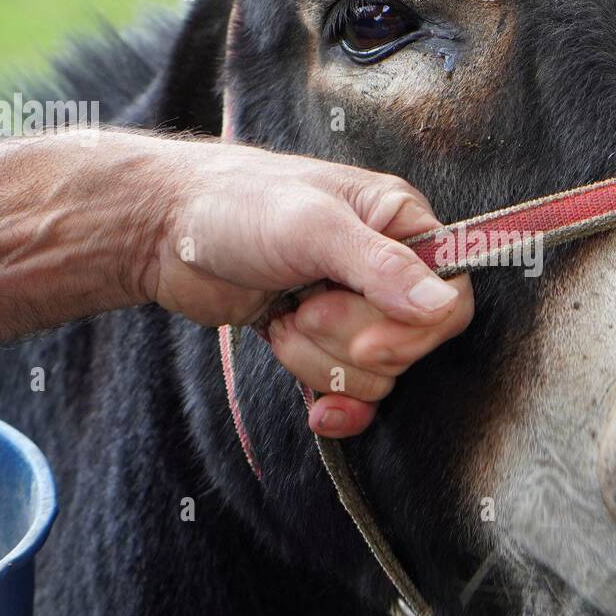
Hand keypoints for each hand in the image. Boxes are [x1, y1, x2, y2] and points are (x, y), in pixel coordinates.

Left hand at [147, 141, 473, 436]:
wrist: (163, 232)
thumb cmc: (236, 205)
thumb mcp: (312, 228)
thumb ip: (382, 266)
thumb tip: (444, 304)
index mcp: (399, 223)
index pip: (452, 297)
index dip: (414, 331)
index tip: (364, 342)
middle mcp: (387, 267)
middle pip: (413, 344)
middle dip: (349, 340)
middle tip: (304, 306)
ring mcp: (355, 309)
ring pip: (377, 374)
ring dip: (320, 360)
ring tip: (283, 317)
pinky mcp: (322, 342)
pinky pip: (353, 394)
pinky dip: (333, 404)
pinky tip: (314, 410)